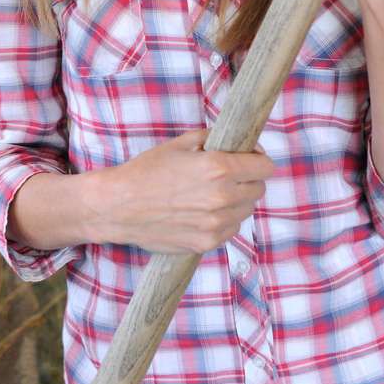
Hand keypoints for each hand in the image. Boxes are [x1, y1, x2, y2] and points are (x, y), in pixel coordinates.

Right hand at [96, 128, 274, 254]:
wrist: (118, 206)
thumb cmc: (147, 171)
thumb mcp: (181, 143)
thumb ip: (215, 140)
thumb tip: (242, 145)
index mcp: (219, 168)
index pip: (265, 167)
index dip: (258, 160)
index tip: (248, 159)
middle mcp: (222, 197)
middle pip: (259, 189)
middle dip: (247, 180)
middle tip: (227, 177)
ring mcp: (216, 224)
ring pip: (246, 210)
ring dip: (236, 201)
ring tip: (210, 195)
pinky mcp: (207, 243)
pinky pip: (231, 229)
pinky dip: (223, 221)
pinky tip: (202, 212)